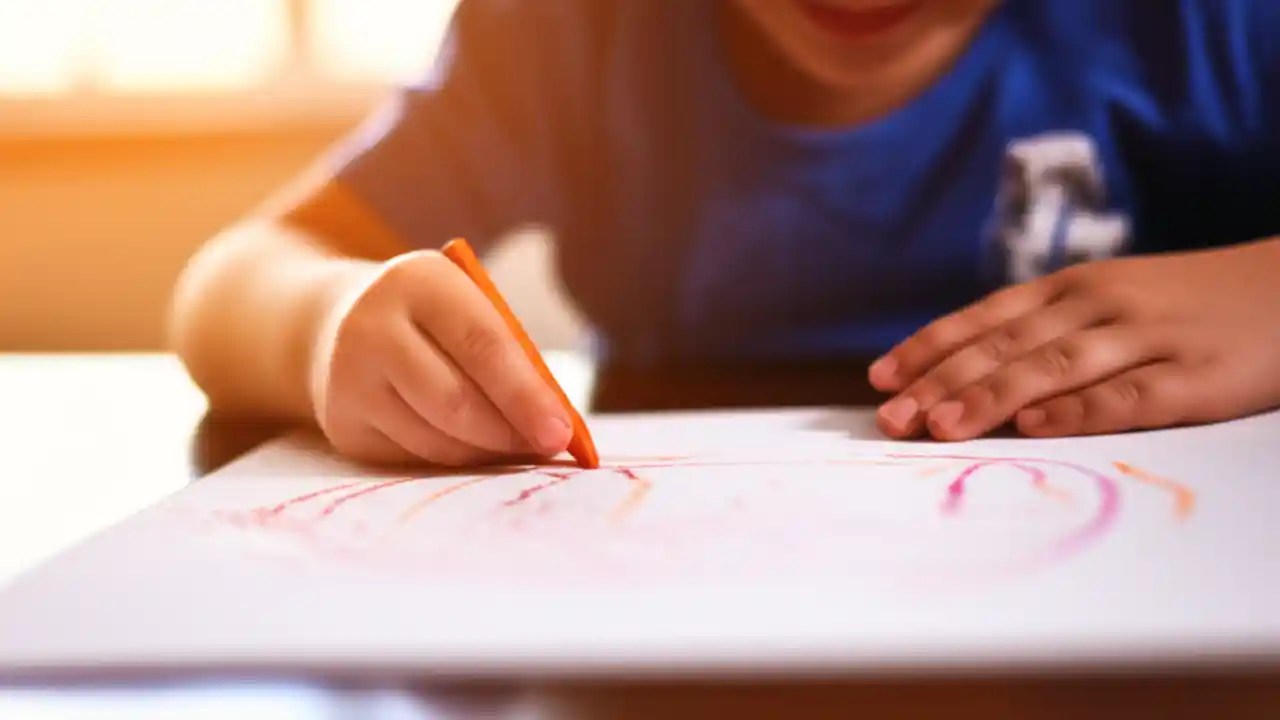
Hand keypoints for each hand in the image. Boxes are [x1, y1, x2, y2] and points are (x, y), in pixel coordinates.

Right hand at [309, 250, 572, 465]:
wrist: (338, 324)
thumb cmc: (435, 320)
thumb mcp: (468, 309)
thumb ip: (510, 356)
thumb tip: (554, 428)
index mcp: (419, 281)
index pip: (482, 344)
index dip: (526, 395)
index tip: (562, 433)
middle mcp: (373, 326)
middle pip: (454, 400)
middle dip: (510, 433)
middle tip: (548, 448)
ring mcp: (349, 379)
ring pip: (436, 439)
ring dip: (486, 453)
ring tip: (516, 447)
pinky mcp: (344, 425)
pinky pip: (415, 458)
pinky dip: (455, 460)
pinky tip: (474, 449)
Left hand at [870, 239, 1279, 440]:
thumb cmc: (1188, 302)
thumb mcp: (1112, 299)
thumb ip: (1048, 330)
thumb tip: (969, 371)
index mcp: (1075, 287)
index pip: (985, 318)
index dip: (930, 348)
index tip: (881, 378)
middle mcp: (1101, 305)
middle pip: (1006, 345)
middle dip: (941, 381)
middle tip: (889, 417)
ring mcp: (1149, 337)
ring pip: (1054, 367)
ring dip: (991, 396)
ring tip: (940, 425)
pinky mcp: (1197, 375)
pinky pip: (1129, 393)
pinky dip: (1079, 409)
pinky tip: (1037, 425)